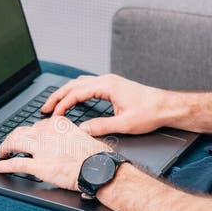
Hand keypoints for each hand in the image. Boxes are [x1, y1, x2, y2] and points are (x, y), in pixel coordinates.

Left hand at [0, 115, 107, 188]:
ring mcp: (40, 148)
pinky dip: (3, 165)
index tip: (28, 136)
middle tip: (10, 144)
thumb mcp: (85, 137)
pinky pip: (14, 164)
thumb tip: (72, 140)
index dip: (30, 133)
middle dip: (13, 138)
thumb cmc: (98, 156)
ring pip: (14, 143)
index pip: (37, 125)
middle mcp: (46, 133)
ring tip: (1, 153)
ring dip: (5, 148)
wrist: (99, 169)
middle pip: (22, 132)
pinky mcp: (37, 165)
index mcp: (58, 124)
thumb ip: (73, 135)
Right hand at [41, 73, 169, 136]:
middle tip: (44, 108)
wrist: (167, 106)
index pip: (76, 93)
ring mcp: (110, 82)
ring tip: (54, 104)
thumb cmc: (150, 112)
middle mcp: (106, 80)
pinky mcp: (113, 86)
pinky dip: (76, 92)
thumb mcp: (124, 124)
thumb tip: (82, 130)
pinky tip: (74, 100)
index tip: (53, 116)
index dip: (62, 105)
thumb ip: (101, 127)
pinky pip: (88, 85)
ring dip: (66, 93)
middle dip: (57, 96)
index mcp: (107, 86)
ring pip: (80, 83)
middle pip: (74, 84)